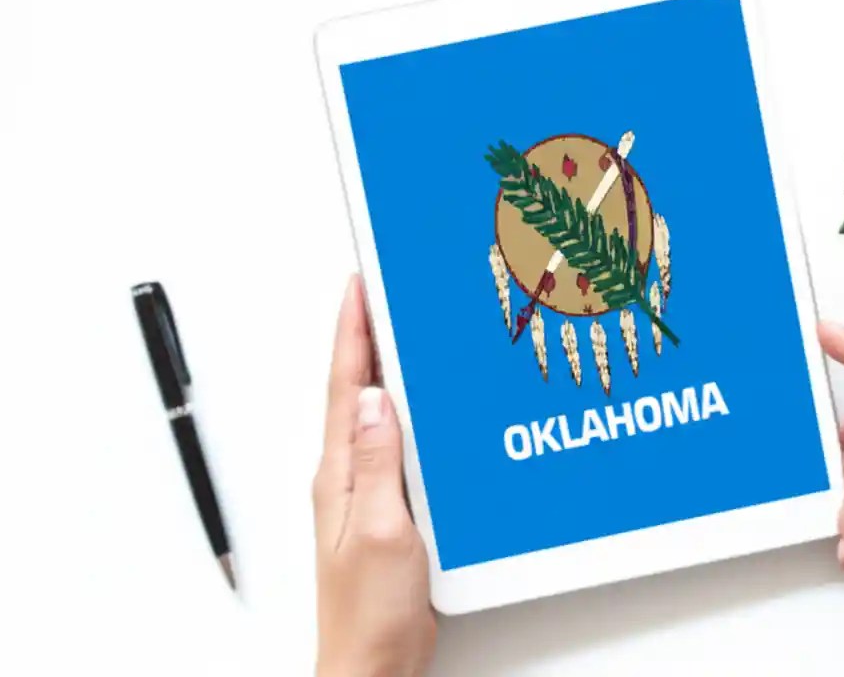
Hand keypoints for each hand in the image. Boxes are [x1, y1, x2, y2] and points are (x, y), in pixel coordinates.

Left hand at [314, 275, 435, 676]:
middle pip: (355, 390)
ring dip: (385, 370)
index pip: (343, 386)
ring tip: (401, 330)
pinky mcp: (390, 510)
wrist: (373, 667)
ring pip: (376, 415)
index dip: (351, 331)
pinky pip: (397, 447)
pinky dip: (408, 415)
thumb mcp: (381, 532)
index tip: (359, 284)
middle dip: (366, 336)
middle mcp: (348, 475)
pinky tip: (425, 409)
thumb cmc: (369, 614)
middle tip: (382, 290)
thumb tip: (373, 398)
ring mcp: (367, 492)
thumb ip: (379, 463)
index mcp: (340, 474)